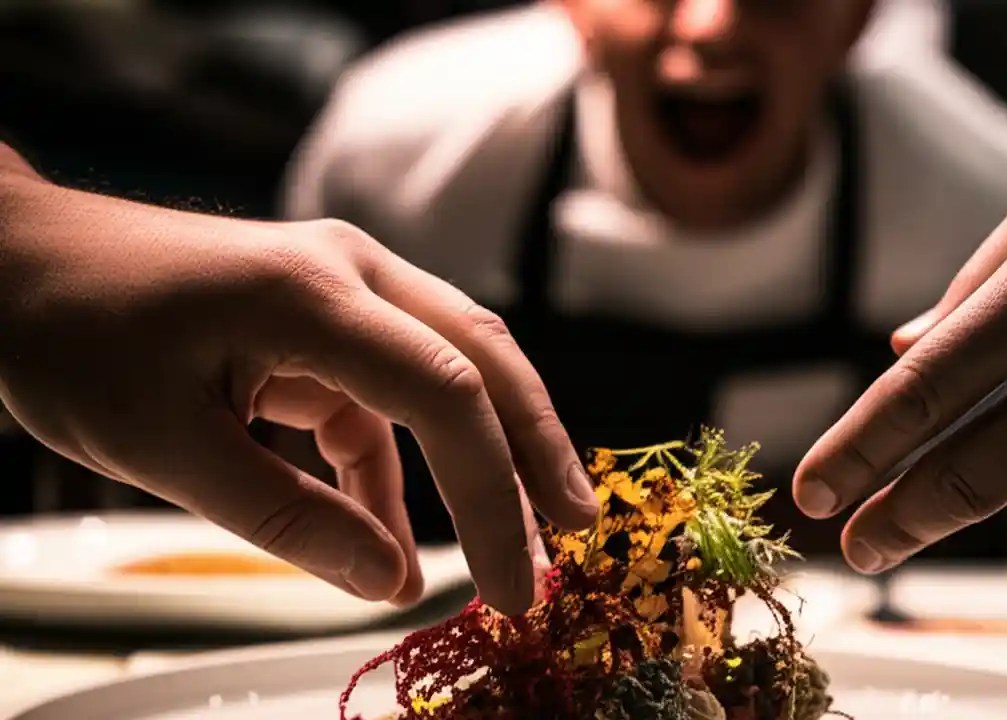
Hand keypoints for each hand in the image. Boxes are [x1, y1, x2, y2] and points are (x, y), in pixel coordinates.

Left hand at [0, 163, 596, 614]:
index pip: (446, 395)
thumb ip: (284, 517)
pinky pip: (386, 396)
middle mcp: (352, 274)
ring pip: (451, 369)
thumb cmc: (70, 335)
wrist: (14, 259)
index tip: (509, 586)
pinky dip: (399, 465)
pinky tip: (396, 534)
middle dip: (536, 451)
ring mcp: (344, 289)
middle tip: (577, 533)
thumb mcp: (163, 446)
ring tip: (521, 534)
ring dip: (486, 453)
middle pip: (482, 360)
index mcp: (314, 294)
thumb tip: (390, 581)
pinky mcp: (325, 319)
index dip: (493, 497)